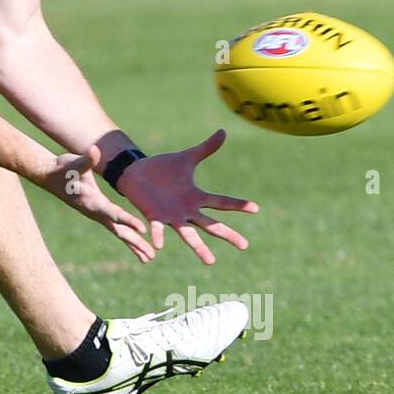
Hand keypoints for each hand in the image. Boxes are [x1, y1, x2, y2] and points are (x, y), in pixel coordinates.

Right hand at [34, 145, 155, 263]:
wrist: (50, 176)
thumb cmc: (63, 168)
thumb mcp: (74, 163)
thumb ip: (86, 159)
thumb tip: (93, 150)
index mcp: (92, 202)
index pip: (113, 213)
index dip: (128, 220)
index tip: (143, 230)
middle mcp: (95, 212)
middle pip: (118, 230)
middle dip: (134, 242)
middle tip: (150, 257)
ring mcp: (96, 214)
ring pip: (118, 232)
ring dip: (133, 244)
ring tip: (148, 258)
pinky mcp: (98, 212)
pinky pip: (115, 227)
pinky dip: (127, 236)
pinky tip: (137, 244)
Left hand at [114, 129, 257, 264]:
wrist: (136, 173)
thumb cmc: (162, 169)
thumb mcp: (187, 158)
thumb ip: (206, 148)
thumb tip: (224, 131)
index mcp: (196, 196)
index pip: (222, 201)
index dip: (238, 204)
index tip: (256, 208)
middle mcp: (187, 210)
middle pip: (212, 224)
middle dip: (228, 234)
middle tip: (245, 246)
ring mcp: (172, 216)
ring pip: (189, 235)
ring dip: (199, 248)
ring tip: (211, 262)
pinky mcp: (154, 217)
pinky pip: (158, 228)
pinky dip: (159, 236)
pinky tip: (160, 246)